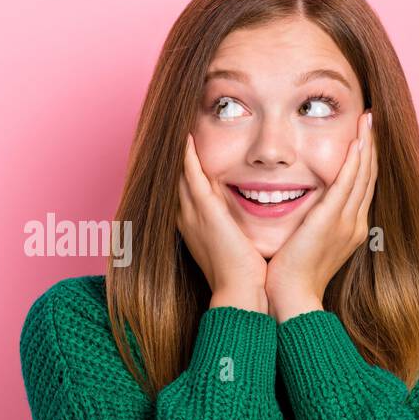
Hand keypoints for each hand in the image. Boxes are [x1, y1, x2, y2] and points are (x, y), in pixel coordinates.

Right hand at [177, 133, 268, 312]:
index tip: (185, 150)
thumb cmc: (244, 277)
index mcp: (193, 226)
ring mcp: (192, 213)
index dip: (182, 168)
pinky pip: (191, 175)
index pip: (185, 189)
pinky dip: (188, 155)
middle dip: (176, 155)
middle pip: (176, 177)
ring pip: (179, 172)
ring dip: (179, 150)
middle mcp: (186, 217)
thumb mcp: (235, 248)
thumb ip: (234, 230)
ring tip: (179, 126)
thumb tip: (244, 222)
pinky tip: (187, 136)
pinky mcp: (204, 211)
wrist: (241, 294)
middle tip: (174, 131)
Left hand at [265, 111, 376, 322]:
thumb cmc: (290, 277)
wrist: (291, 299)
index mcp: (348, 229)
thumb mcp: (305, 246)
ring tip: (368, 120)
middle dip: (371, 146)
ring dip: (367, 145)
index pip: (360, 187)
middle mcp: (354, 223)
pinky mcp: (332, 221)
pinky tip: (358, 141)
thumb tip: (301, 214)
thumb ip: (309, 226)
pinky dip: (355, 161)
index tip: (363, 137)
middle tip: (371, 119)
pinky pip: (349, 183)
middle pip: (368, 176)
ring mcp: (347, 222)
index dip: (364, 161)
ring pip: (363, 175)